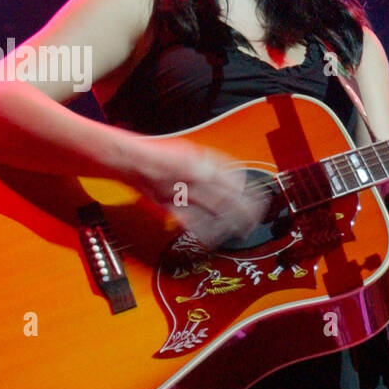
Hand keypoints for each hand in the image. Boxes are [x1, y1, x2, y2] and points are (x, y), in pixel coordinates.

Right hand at [129, 137, 266, 250]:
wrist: (132, 159)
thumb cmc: (160, 153)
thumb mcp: (191, 151)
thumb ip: (212, 164)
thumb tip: (232, 178)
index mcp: (202, 162)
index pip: (233, 180)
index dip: (247, 194)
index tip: (256, 201)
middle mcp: (193, 177)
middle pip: (226, 199)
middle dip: (244, 213)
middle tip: (253, 221)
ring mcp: (181, 192)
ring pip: (211, 212)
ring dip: (227, 224)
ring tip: (240, 232)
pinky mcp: (168, 205)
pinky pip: (189, 222)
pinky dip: (203, 231)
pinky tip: (213, 238)